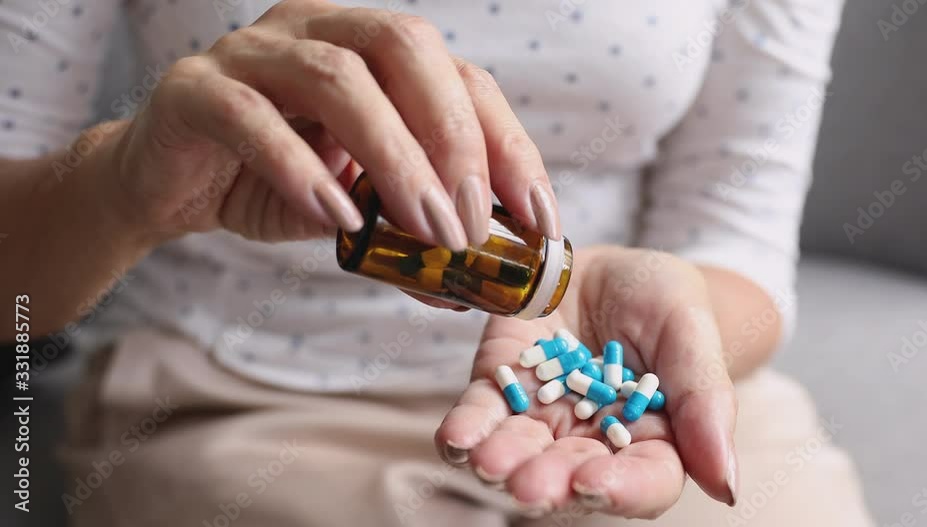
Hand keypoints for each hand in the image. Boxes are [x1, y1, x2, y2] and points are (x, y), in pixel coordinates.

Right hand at [107, 0, 559, 246]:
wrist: (165, 185)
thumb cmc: (271, 185)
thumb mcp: (356, 209)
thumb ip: (409, 232)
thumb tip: (473, 285)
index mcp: (371, 50)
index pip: (459, 77)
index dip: (506, 145)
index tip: (538, 219)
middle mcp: (319, 31)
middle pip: (407, 48)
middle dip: (453, 138)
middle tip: (471, 223)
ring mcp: (254, 50)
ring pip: (338, 79)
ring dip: (394, 159)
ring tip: (423, 230)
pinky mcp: (195, 89)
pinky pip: (252, 116)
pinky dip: (302, 168)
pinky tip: (337, 217)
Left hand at [434, 246, 737, 518]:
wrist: (613, 266)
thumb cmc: (666, 301)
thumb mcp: (692, 331)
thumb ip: (706, 401)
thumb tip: (726, 485)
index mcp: (653, 438)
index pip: (644, 480)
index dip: (620, 490)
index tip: (592, 483)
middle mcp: (594, 441)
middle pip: (572, 477)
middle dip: (548, 482)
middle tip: (527, 485)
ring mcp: (543, 416)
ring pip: (521, 453)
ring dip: (502, 462)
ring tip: (487, 461)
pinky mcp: (502, 386)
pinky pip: (480, 415)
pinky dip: (465, 430)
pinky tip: (456, 437)